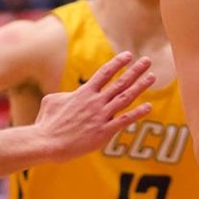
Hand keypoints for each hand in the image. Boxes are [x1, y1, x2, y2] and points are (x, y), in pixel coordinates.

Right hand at [32, 52, 155, 160]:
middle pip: (120, 82)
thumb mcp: (52, 101)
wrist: (46, 143)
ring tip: (152, 77)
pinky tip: (149, 107)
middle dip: (135, 70)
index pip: (105, 73)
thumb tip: (70, 95)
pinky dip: (137, 113)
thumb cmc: (46, 123)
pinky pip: (124, 120)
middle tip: (147, 61)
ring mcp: (101, 116)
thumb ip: (65, 95)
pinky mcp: (103, 132)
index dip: (118, 63)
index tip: (129, 55)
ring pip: (125, 98)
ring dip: (140, 86)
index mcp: (83, 93)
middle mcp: (95, 102)